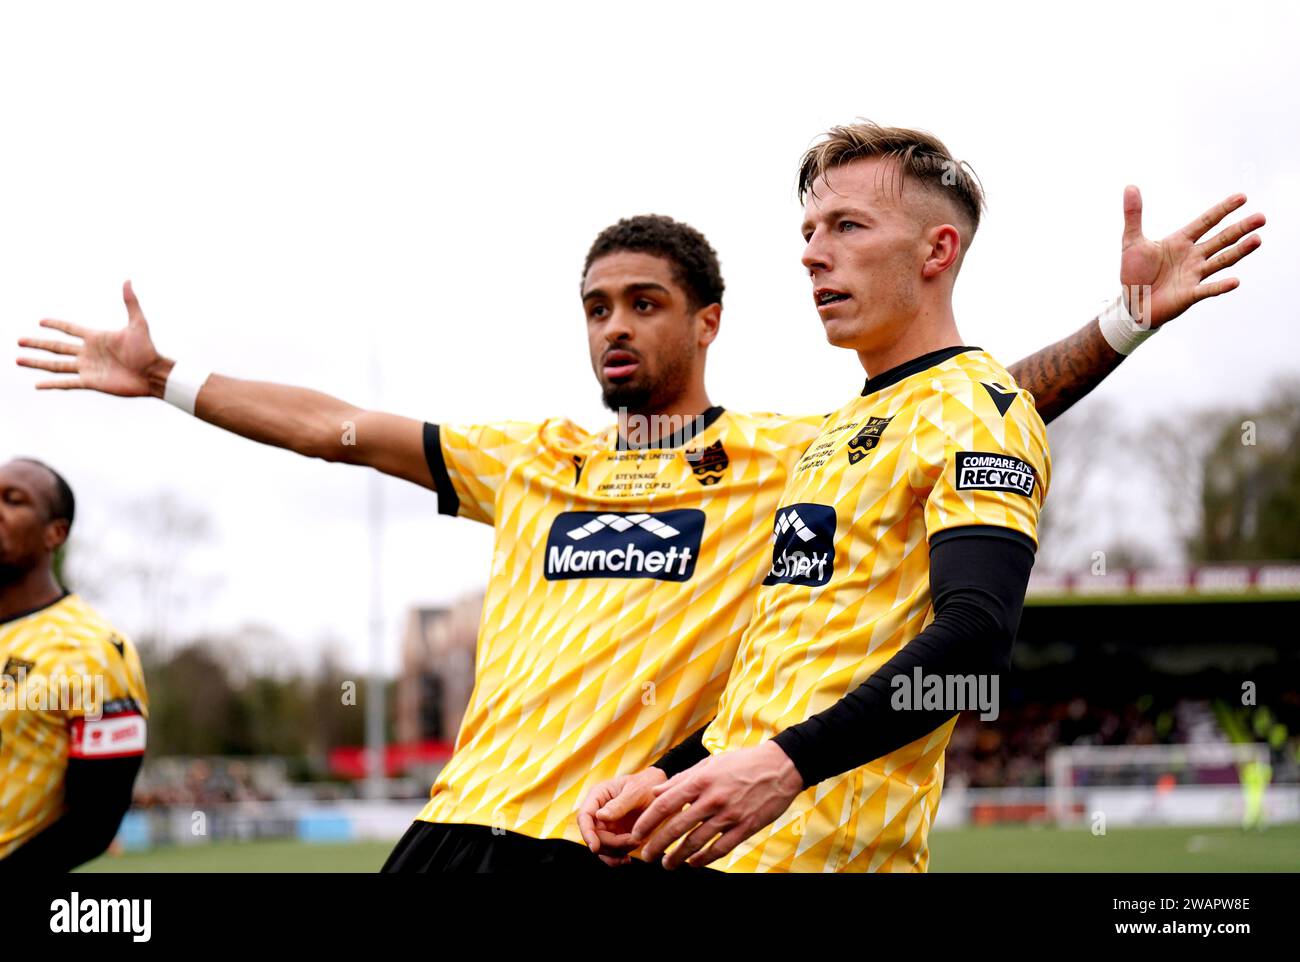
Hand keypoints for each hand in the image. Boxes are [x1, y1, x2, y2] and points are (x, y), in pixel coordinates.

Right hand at [17, 280, 170, 396]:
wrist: (153, 374)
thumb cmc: (147, 349)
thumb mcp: (138, 324)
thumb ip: (131, 303)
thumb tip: (128, 280)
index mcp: (96, 337)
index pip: (70, 329)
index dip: (56, 324)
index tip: (41, 321)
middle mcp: (88, 352)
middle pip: (56, 346)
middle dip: (38, 343)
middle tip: (19, 341)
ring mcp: (88, 368)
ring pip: (56, 364)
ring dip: (37, 362)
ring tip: (18, 359)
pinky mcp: (91, 382)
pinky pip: (67, 382)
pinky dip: (51, 384)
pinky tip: (37, 385)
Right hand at [576, 767, 665, 866]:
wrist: (661, 790)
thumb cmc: (647, 784)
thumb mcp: (635, 791)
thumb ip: (619, 804)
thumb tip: (599, 816)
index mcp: (598, 796)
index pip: (584, 816)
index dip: (587, 833)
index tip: (595, 847)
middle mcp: (598, 812)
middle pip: (594, 836)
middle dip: (612, 843)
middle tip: (634, 840)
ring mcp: (606, 826)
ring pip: (602, 848)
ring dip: (617, 852)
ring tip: (638, 842)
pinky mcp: (616, 836)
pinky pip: (610, 853)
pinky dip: (617, 859)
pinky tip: (627, 859)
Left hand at [630, 741, 803, 869]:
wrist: (780, 767)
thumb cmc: (742, 762)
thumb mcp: (709, 764)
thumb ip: (681, 779)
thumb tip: (656, 791)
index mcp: (701, 780)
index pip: (665, 804)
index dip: (647, 822)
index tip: (637, 834)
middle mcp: (712, 799)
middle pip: (677, 827)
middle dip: (657, 845)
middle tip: (646, 856)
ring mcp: (729, 815)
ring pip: (696, 843)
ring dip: (678, 857)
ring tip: (667, 864)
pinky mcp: (745, 827)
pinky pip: (720, 849)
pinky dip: (704, 859)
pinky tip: (694, 863)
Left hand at [1120, 187, 1263, 328]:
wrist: (1131, 302)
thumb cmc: (1134, 272)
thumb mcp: (1131, 241)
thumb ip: (1133, 215)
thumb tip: (1130, 187)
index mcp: (1181, 241)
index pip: (1206, 221)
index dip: (1223, 209)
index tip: (1242, 197)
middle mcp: (1193, 256)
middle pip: (1221, 239)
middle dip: (1240, 228)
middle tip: (1261, 218)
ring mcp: (1194, 275)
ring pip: (1221, 261)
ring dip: (1239, 251)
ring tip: (1257, 239)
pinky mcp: (1189, 295)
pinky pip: (1208, 290)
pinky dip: (1220, 286)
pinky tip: (1235, 282)